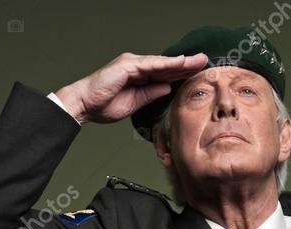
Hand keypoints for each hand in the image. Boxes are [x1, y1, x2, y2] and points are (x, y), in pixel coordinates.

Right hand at [54, 51, 208, 124]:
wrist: (85, 105)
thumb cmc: (104, 105)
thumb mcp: (134, 103)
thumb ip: (150, 94)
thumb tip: (167, 89)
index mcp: (138, 76)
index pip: (164, 75)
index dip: (180, 74)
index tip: (196, 75)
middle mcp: (137, 66)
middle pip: (166, 66)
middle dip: (185, 64)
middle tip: (204, 61)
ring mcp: (132, 64)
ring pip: (161, 63)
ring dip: (180, 62)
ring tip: (197, 61)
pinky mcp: (127, 65)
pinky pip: (151, 64)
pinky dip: (166, 64)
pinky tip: (179, 63)